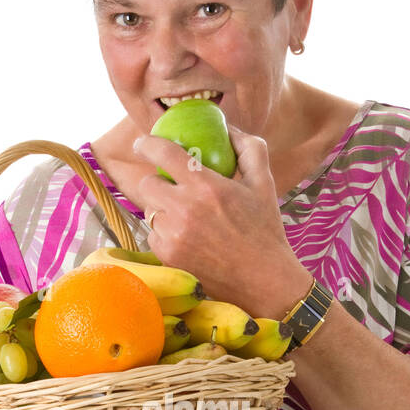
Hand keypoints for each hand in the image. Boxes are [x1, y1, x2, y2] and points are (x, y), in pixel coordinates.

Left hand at [132, 124, 309, 315]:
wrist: (264, 282)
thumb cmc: (265, 231)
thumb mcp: (264, 183)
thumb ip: (249, 149)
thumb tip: (229, 128)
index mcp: (206, 186)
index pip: (164, 153)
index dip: (148, 143)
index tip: (143, 143)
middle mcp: (185, 210)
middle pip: (148, 183)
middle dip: (157, 182)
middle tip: (172, 188)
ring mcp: (173, 236)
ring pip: (149, 211)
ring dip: (162, 210)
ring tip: (185, 218)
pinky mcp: (167, 257)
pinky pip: (153, 236)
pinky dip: (165, 235)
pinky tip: (187, 240)